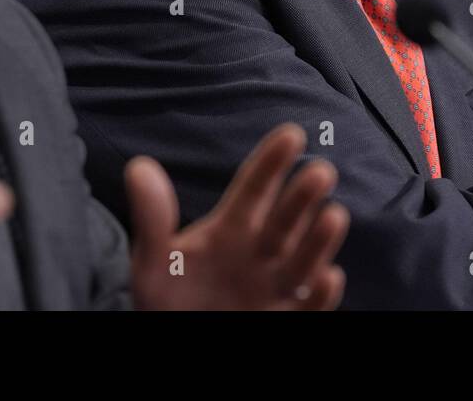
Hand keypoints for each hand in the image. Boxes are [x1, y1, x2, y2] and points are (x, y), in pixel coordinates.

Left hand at [127, 123, 348, 309]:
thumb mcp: (153, 261)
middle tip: (321, 172)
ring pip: (302, 262)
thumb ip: (152, 218)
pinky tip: (328, 277)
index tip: (292, 133)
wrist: (176, 339)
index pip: (255, 189)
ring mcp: (273, 289)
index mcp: (232, 230)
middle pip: (284, 221)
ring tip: (333, 215)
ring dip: (319, 241)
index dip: (272, 162)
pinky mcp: (283, 320)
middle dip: (303, 197)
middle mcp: (260, 254)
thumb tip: (138, 167)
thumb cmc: (167, 299)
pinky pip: (307, 309)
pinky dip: (320, 296)